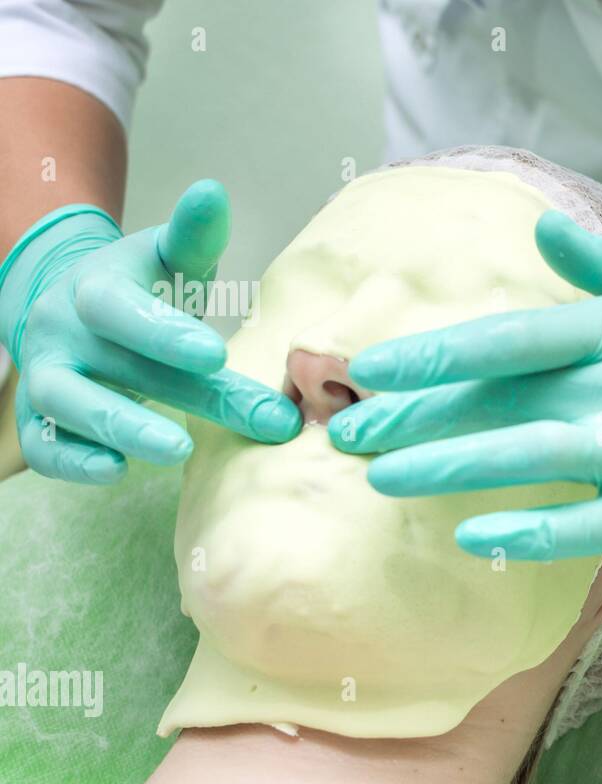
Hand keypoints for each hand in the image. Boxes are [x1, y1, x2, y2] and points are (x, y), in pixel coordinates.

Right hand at [0, 180, 300, 483]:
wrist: (67, 313)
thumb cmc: (137, 289)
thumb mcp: (167, 258)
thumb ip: (193, 234)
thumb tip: (212, 191)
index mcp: (94, 292)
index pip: (122, 311)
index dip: (165, 333)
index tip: (217, 354)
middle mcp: (63, 335)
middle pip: (124, 368)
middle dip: (198, 398)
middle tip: (259, 419)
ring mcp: (46, 379)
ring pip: (72, 407)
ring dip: (125, 430)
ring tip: (180, 450)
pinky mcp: (39, 423)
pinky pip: (46, 448)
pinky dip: (73, 463)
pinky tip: (116, 471)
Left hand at [331, 212, 601, 558]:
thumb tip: (543, 231)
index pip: (512, 338)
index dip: (436, 355)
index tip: (372, 368)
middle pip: (502, 401)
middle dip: (417, 417)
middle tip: (348, 433)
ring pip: (527, 458)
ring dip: (447, 466)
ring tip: (380, 477)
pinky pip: (581, 525)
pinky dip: (524, 532)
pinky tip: (471, 537)